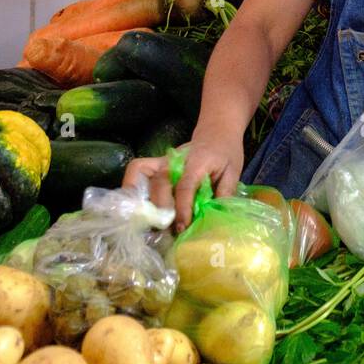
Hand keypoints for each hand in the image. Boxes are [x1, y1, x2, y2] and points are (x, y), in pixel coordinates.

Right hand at [122, 125, 243, 230]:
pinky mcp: (155, 164)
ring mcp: (162, 161)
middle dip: (161, 209)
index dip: (183, 208)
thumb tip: (216, 216)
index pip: (186, 186)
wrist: (216, 132)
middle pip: (160, 184)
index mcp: (197, 163)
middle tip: (166, 231)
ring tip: (148, 223)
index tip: (182, 227)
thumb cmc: (225, 152)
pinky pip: (136, 171)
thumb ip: (224, 192)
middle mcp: (175, 161)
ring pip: (142, 176)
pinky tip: (136, 207)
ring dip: (141, 200)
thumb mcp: (233, 171)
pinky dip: (130, 186)